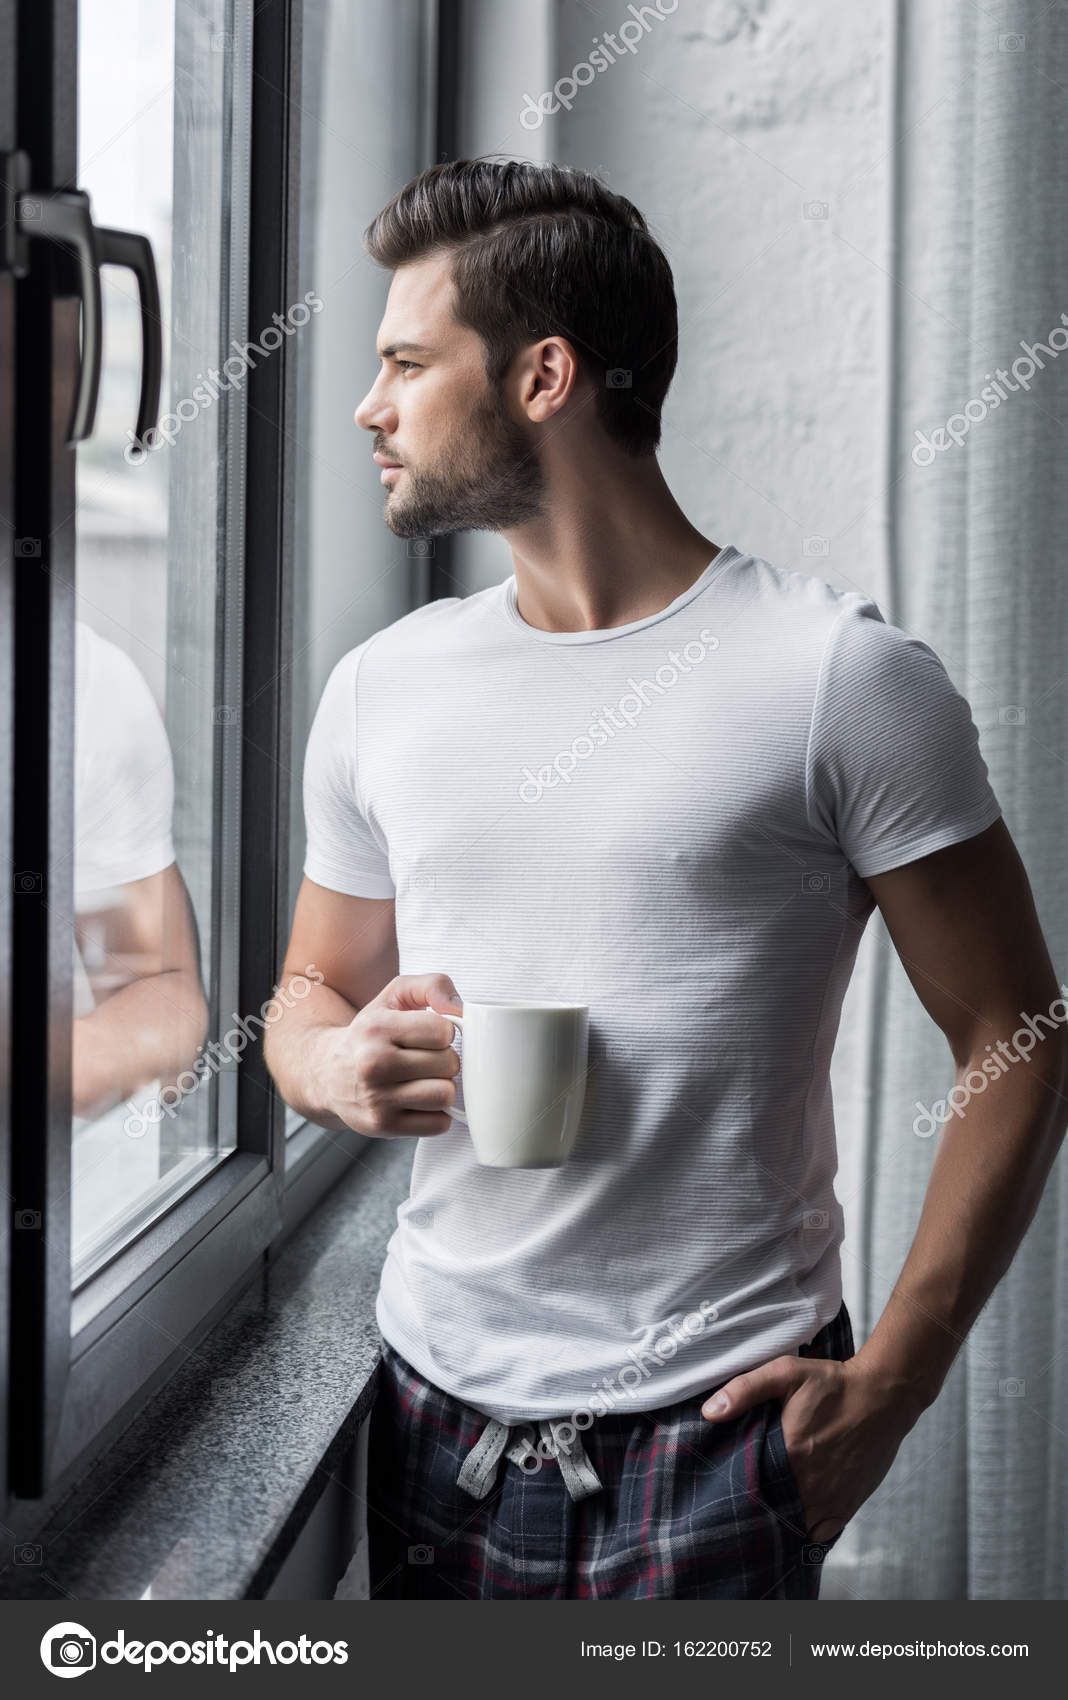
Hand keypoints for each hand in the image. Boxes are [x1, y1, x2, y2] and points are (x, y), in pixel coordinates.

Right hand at [316, 972, 462, 1138]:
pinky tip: (418, 1101)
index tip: (430, 1035)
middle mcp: (373, 1064)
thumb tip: (460, 1009)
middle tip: (426, 1059)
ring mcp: (378, 1099)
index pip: (443, 1031)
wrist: (326, 1073)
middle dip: (445, 1060)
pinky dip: (436, 1113)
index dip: (444, 1032)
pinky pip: (438, 1124)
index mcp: (376, 1028)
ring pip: (445, 1095)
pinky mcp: (384, 1127)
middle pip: (449, 1064)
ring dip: (442, 1087)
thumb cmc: (369, 1034)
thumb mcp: (394, 996)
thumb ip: (433, 986)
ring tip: (424, 1080)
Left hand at [701, 1352, 920, 1541]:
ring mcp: (829, 1499)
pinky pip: (819, 1533)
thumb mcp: (786, 1373)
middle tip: (743, 1498)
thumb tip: (709, 1412)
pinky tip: (795, 1514)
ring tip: (767, 1507)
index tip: (727, 1485)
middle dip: (756, 1506)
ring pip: (793, 1525)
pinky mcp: (847, 1506)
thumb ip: (745, 1390)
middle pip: (771, 1509)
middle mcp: (808, 1483)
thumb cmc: (833, 1383)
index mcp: (789, 1453)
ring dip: (780, 1519)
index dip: (737, 1489)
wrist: (883, 1395)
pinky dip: (806, 1529)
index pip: (750, 1486)